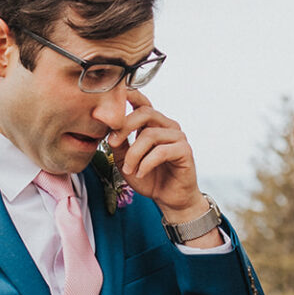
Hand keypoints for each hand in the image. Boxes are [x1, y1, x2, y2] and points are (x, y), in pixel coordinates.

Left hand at [95, 89, 212, 226]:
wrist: (169, 199)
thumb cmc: (149, 178)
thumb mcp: (126, 161)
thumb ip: (119, 144)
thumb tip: (108, 129)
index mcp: (153, 124)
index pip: (142, 103)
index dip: (130, 95)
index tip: (114, 95)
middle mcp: (167, 126)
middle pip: (145, 112)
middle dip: (125, 126)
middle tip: (112, 142)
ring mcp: (177, 137)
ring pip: (150, 135)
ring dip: (134, 154)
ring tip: (129, 170)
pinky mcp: (185, 150)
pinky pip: (161, 151)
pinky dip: (146, 163)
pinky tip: (141, 173)